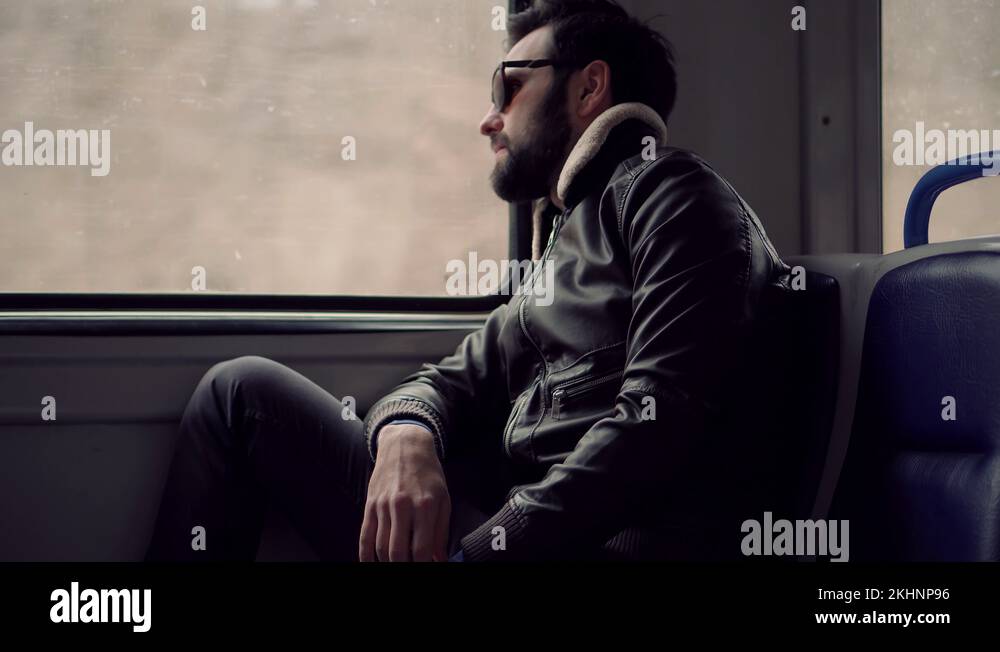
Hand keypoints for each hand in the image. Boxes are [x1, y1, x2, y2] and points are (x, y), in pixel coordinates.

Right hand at [359, 423, 450, 561]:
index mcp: (425, 506)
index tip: (425, 569)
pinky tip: (371, 563)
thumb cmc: (428, 473)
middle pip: (398, 552)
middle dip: (403, 567)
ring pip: (381, 547)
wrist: (405, 445)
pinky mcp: (370, 504)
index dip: (423, 566)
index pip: (421, 549)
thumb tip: (439, 559)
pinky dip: (366, 555)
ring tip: (395, 565)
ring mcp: (383, 506)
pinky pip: (365, 535)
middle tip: (409, 569)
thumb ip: (441, 531)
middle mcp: (403, 506)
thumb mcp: (443, 498)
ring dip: (387, 563)